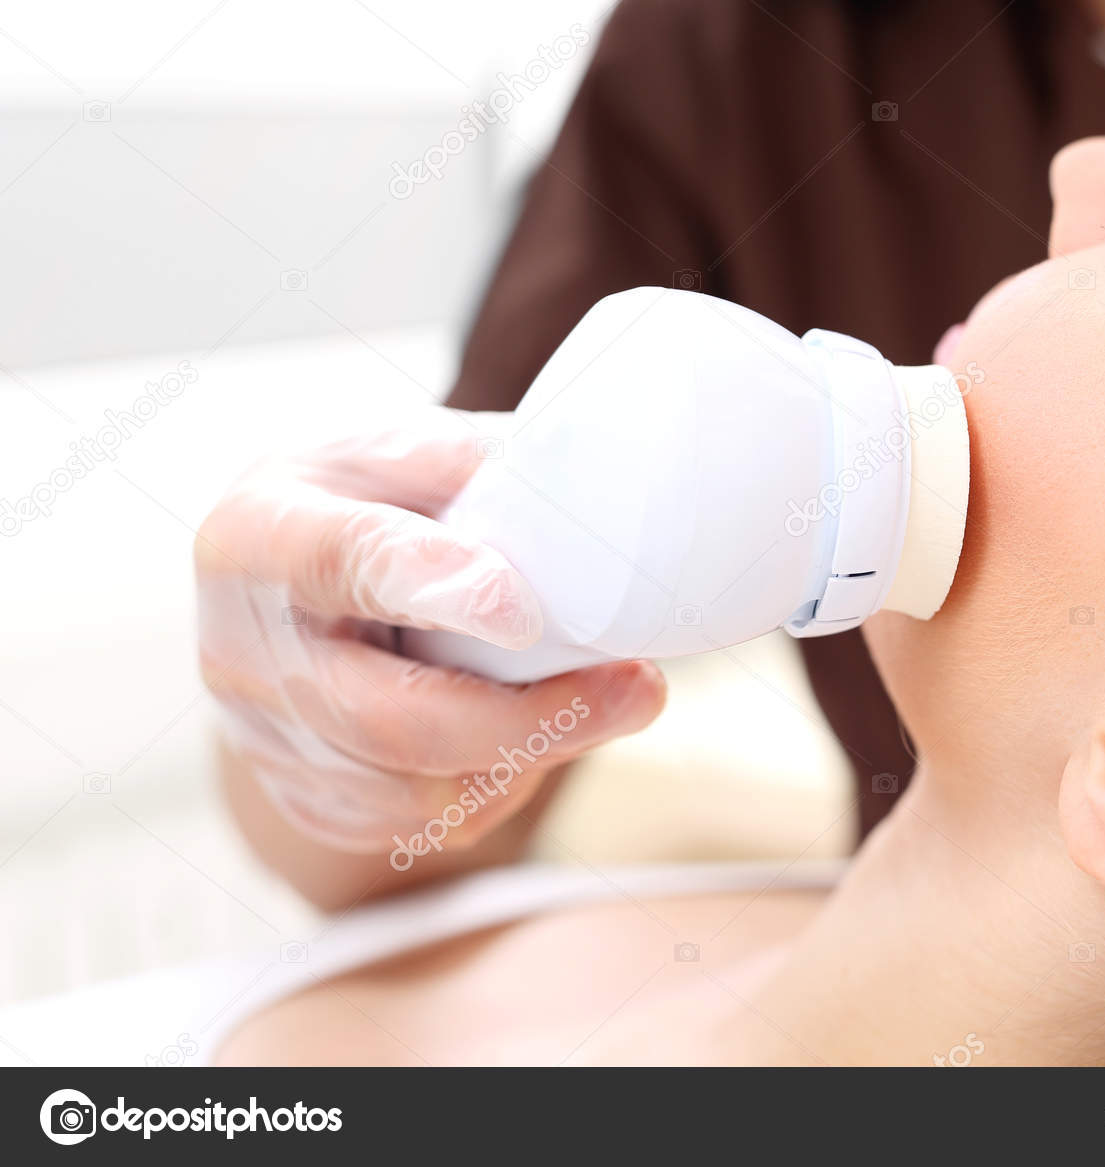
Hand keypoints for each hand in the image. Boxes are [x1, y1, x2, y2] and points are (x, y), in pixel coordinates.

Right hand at [195, 409, 665, 853]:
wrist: (293, 586)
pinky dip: (496, 790)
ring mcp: (266, 742)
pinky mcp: (305, 801)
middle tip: (640, 689)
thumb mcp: (406, 452)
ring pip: (417, 793)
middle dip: (531, 718)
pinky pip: (419, 829)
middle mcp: (241, 650)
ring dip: (533, 756)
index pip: (346, 564)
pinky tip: (530, 738)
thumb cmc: (369, 503)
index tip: (524, 612)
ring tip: (601, 703)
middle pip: (391, 719)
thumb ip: (469, 466)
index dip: (437, 588)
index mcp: (259, 535)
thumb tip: (574, 489)